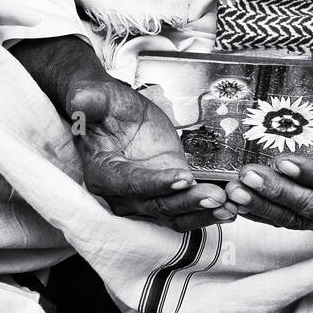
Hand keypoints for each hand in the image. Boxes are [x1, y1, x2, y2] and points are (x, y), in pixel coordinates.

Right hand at [69, 77, 235, 232]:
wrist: (115, 114)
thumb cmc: (105, 105)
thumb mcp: (97, 97)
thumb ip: (90, 101)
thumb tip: (81, 101)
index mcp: (103, 173)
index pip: (131, 184)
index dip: (157, 183)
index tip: (183, 177)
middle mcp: (123, 195)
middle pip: (157, 205)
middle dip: (187, 202)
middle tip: (216, 197)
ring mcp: (147, 197)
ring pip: (174, 214)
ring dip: (202, 213)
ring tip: (229, 207)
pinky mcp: (166, 194)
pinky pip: (185, 210)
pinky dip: (207, 212)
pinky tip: (231, 208)